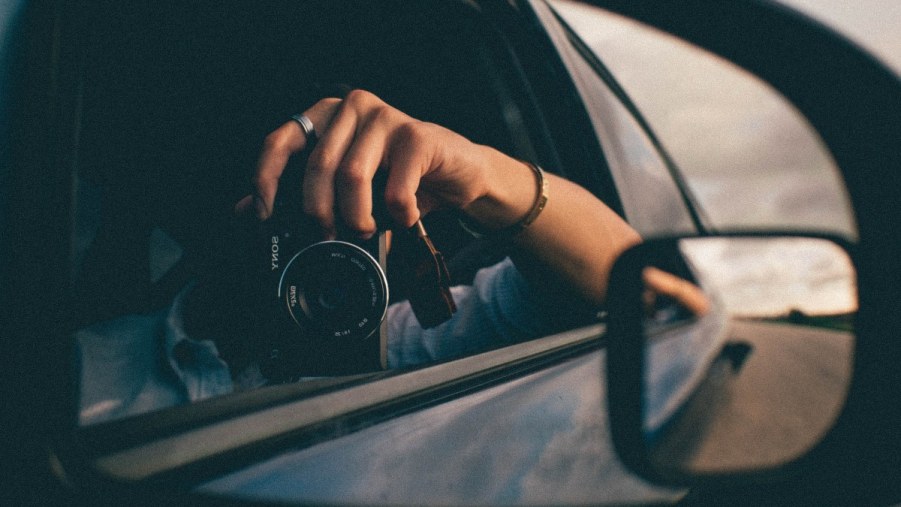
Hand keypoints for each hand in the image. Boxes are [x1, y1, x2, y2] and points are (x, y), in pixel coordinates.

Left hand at [237, 90, 492, 238]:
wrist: (459, 175)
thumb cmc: (399, 179)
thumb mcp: (347, 186)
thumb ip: (300, 191)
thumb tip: (245, 210)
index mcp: (326, 116)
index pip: (281, 141)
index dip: (265, 179)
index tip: (264, 215)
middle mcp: (352, 107)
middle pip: (317, 166)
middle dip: (317, 213)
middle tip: (326, 238)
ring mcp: (386, 118)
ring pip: (352, 177)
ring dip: (357, 217)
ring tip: (366, 231)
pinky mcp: (417, 137)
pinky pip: (395, 189)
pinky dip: (397, 215)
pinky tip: (405, 218)